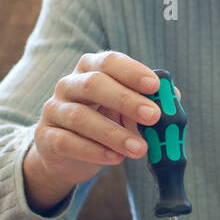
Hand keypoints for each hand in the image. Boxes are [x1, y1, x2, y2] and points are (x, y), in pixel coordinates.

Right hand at [23, 51, 177, 212]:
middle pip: (94, 84)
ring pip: (80, 116)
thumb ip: (148, 103)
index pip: (109, 62)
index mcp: (91, 70)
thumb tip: (173, 99)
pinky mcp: (45, 137)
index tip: (155, 85)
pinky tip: (115, 158)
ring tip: (140, 149)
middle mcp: (69, 84)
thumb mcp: (127, 111)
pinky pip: (67, 142)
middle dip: (126, 100)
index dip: (132, 71)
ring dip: (114, 133)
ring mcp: (54, 110)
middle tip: (153, 117)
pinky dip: (94, 151)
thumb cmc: (104, 123)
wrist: (67, 154)